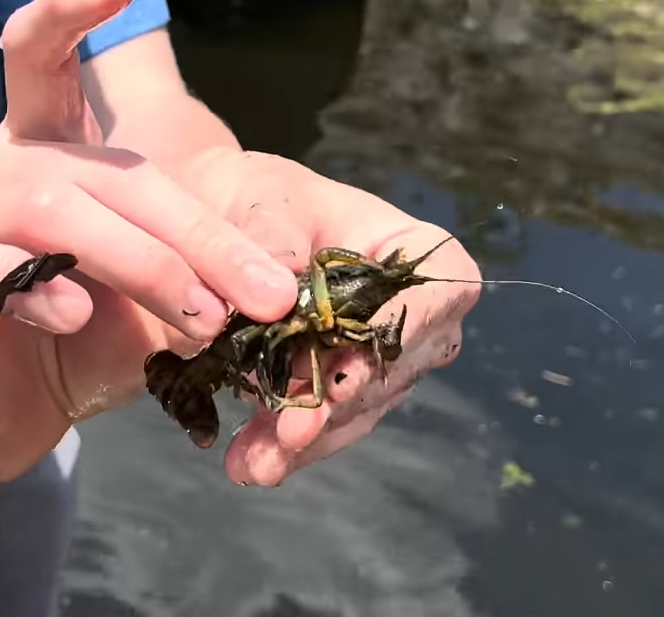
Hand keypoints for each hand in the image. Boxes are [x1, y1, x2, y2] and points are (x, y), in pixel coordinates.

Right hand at [0, 0, 298, 483]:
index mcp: (50, 140)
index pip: (45, 50)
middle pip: (104, 169)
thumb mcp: (161, 291)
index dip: (73, 4)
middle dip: (196, 236)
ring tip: (201, 320)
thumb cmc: (90, 332)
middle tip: (264, 295)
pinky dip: (36, 290)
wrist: (5, 410)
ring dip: (142, 265)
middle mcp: (2, 157)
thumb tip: (275, 282)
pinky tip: (75, 315)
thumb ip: (200, 267)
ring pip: (55, 209)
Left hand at [177, 149, 484, 486]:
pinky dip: (285, 446)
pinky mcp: (337, 391)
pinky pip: (324, 426)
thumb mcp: (264, 203)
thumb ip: (275, 243)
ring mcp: (377, 357)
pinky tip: (249, 465)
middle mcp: (411, 311)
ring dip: (309, 439)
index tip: (348, 369)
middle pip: (398, 365)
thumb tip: (282, 294)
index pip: (442, 290)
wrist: (221, 222)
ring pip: (358, 408)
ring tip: (256, 462)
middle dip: (340, 405)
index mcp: (413, 249)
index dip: (406, 332)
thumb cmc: (260, 198)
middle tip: (291, 431)